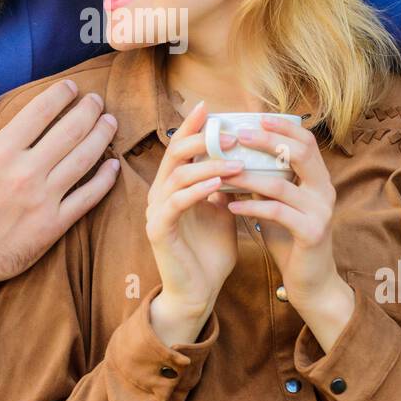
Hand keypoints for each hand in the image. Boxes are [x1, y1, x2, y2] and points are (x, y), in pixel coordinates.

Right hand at [0, 78, 120, 305]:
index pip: (41, 111)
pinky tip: (114, 165)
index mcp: (0, 152)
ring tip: (110, 123)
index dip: (61, 93)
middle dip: (89, 109)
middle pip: (70, 130)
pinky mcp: (53, 226)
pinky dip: (105, 179)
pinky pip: (88, 198)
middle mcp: (25, 172)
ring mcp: (43, 200)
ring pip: (84, 159)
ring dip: (102, 136)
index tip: (71, 87)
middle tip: (97, 100)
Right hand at [145, 100, 243, 343]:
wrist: (198, 293)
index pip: (181, 146)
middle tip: (232, 135)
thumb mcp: (223, 211)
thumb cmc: (210, 253)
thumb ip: (226, 186)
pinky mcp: (159, 230)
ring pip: (177, 175)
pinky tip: (218, 186)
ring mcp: (157, 211)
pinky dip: (197, 190)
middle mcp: (161, 193)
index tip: (213, 107)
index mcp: (174, 185)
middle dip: (203, 139)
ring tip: (236, 162)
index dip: (193, 125)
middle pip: (175, 153)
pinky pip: (177, 203)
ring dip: (208, 165)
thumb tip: (244, 158)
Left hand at [220, 115, 341, 309]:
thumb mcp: (273, 207)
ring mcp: (321, 211)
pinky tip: (229, 205)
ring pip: (281, 184)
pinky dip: (250, 206)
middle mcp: (324, 190)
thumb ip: (258, 185)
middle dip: (268, 141)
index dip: (284, 126)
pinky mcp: (312, 233)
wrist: (310, 282)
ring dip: (248, 176)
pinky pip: (276, 212)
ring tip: (223, 172)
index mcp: (318, 179)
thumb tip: (222, 164)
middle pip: (300, 153)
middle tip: (239, 136)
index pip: (307, 141)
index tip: (257, 117)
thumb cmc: (290, 240)